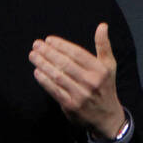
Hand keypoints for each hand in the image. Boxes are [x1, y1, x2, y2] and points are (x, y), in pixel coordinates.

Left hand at [29, 22, 125, 138]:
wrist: (107, 117)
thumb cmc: (105, 86)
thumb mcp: (109, 65)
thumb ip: (104, 45)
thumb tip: (102, 25)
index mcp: (100, 70)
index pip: (77, 54)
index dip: (61, 45)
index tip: (48, 39)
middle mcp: (91, 82)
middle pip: (65, 64)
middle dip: (48, 52)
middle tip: (36, 44)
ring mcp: (80, 95)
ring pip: (58, 76)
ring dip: (43, 64)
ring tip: (33, 55)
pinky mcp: (71, 106)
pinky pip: (54, 90)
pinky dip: (44, 80)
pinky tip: (37, 71)